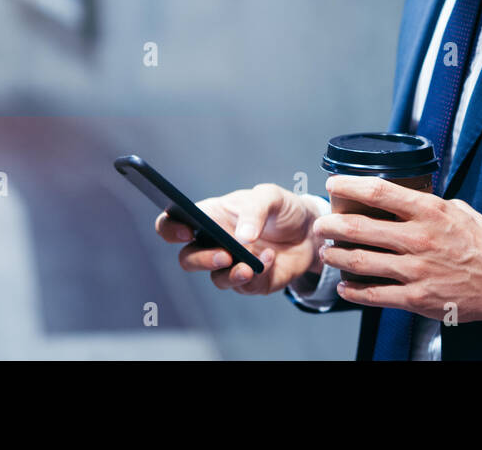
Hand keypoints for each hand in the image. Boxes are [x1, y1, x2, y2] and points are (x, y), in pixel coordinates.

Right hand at [155, 184, 325, 295]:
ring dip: (230, 274)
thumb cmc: (281, 209)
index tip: (185, 231)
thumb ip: (255, 209)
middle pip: (187, 259)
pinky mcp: (251, 282)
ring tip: (249, 266)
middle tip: (223, 255)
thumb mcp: (270, 196)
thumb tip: (242, 236)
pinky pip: (245, 285)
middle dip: (200, 260)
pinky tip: (270, 259)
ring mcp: (230, 265)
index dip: (170, 228)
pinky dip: (257, 274)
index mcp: (209, 217)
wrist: (311, 231)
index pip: (173, 223)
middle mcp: (213, 243)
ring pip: (215, 278)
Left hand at [315, 175, 481, 322]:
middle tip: (321, 224)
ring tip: (326, 252)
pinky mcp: (416, 298)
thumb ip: (429, 204)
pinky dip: (353, 291)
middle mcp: (418, 238)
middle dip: (331, 224)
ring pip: (360, 262)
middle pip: (359, 227)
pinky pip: (374, 295)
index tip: (333, 184)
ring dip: (336, 256)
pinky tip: (345, 286)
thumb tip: (404, 199)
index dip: (348, 186)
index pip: (378, 191)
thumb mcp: (459, 210)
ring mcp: (416, 270)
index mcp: (429, 211)